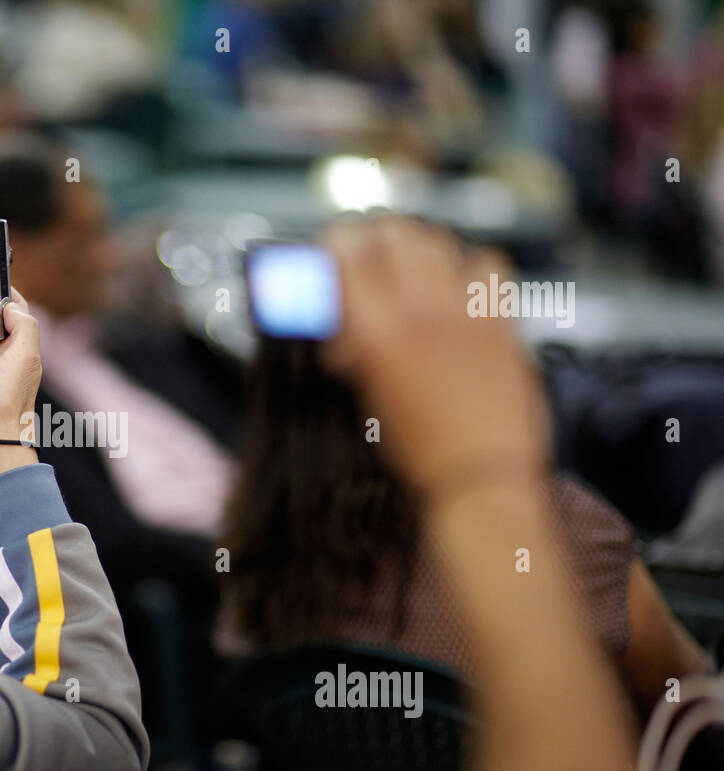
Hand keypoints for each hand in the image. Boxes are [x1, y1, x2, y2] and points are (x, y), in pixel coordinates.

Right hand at [319, 217, 549, 498]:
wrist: (481, 476)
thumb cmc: (420, 450)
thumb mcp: (368, 395)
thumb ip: (354, 349)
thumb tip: (342, 327)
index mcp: (378, 334)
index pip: (347, 257)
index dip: (333, 248)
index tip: (329, 252)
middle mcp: (423, 312)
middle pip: (395, 235)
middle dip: (374, 237)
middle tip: (365, 252)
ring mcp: (467, 312)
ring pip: (439, 242)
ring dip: (417, 245)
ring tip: (408, 264)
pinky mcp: (501, 320)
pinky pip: (487, 264)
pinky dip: (469, 265)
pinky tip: (458, 287)